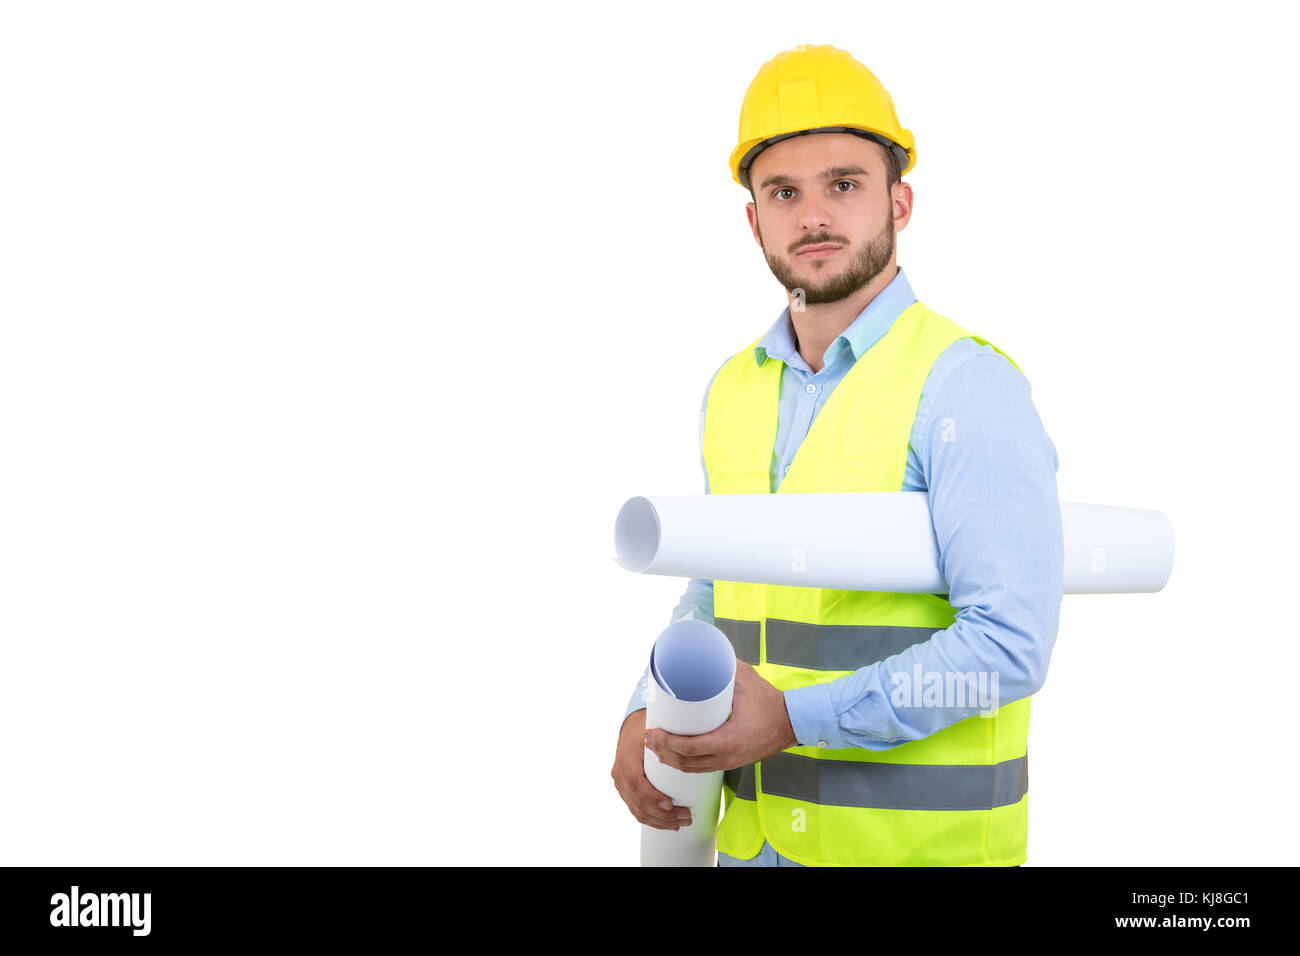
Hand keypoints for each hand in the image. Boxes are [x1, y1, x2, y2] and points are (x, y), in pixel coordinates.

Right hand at [611, 708, 692, 829]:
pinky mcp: (625, 792)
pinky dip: (653, 820)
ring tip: (681, 823)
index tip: (670, 805)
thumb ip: (665, 740)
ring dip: (660, 821)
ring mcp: (621, 785)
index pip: (637, 783)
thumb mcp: (653, 731)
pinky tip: (668, 824)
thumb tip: (687, 746)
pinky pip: (637, 811)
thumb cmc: (645, 730)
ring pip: (638, 811)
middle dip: (662, 815)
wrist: (630, 731)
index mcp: (627, 759)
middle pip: (639, 802)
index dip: (652, 797)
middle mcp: (620, 774)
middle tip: (685, 817)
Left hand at [643, 660, 797, 772]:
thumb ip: (725, 666)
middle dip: (663, 752)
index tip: (652, 732)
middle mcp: (727, 756)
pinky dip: (686, 765)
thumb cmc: (769, 702)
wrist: (793, 723)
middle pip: (686, 763)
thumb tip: (704, 651)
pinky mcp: (733, 763)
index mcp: (728, 740)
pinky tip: (675, 758)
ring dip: (672, 761)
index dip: (667, 742)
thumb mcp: (746, 681)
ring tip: (656, 747)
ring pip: (693, 770)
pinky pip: (703, 769)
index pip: (689, 748)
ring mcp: (730, 763)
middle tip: (648, 738)